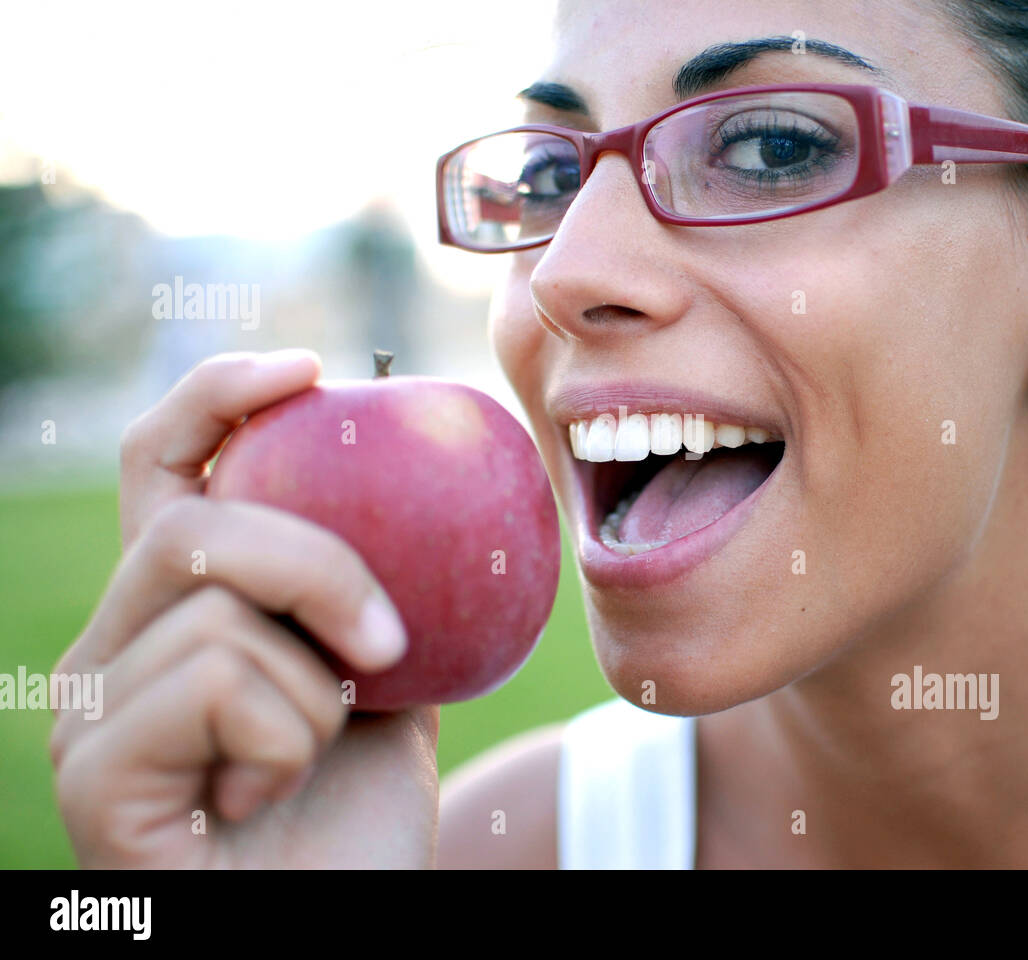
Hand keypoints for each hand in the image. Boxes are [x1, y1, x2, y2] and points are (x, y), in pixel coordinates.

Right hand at [50, 351, 440, 867]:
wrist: (340, 918)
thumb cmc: (357, 815)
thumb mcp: (388, 678)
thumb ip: (378, 589)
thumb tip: (431, 494)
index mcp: (172, 615)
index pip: (162, 468)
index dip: (219, 399)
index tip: (311, 370)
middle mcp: (109, 652)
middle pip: (195, 524)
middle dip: (319, 565)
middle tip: (390, 640)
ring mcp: (88, 715)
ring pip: (220, 613)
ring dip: (318, 689)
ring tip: (309, 757)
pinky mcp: (91, 776)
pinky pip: (217, 683)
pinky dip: (287, 738)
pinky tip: (264, 797)